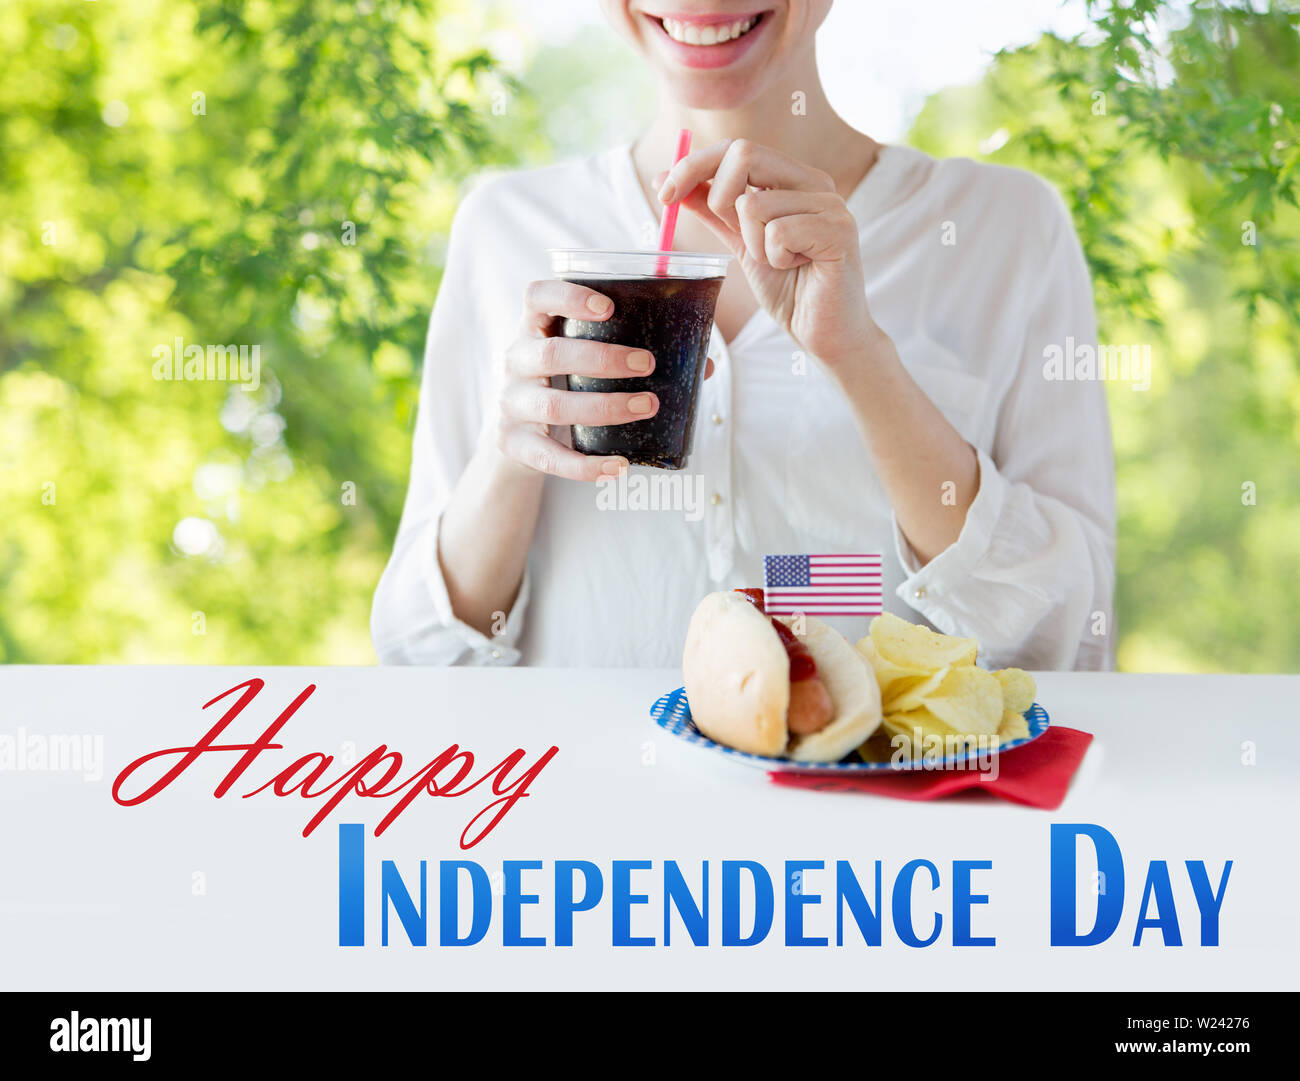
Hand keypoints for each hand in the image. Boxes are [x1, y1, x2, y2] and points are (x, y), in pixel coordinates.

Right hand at [496, 279, 659, 481]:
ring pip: (553, 405)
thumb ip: (634, 353)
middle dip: (604, 359)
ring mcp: (512, 403)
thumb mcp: (586, 362)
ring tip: (646, 407)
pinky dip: (586, 466)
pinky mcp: (514, 443)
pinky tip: (619, 466)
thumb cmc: (565, 384)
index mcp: (534, 328)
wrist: (516, 436)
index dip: (568, 297)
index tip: (609, 307)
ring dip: (604, 407)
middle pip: (552, 353)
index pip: (537, 297)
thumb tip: (703, 364)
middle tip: (648, 365)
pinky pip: (550, 457)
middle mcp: (516, 360)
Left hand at [659, 139, 876, 366]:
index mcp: (792, 178)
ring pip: (754, 205)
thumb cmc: (790, 289)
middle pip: (744, 154)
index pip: (735, 148)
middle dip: (718, 198)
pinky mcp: (839, 230)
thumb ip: (711, 210)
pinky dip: (775, 259)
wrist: (825, 332)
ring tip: (782, 263)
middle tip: (734, 237)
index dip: (693, 165)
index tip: (663, 193)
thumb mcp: (741, 243)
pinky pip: (778, 232)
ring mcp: (830, 203)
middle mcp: (814, 181)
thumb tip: (665, 180)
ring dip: (754, 245)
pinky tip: (797, 268)